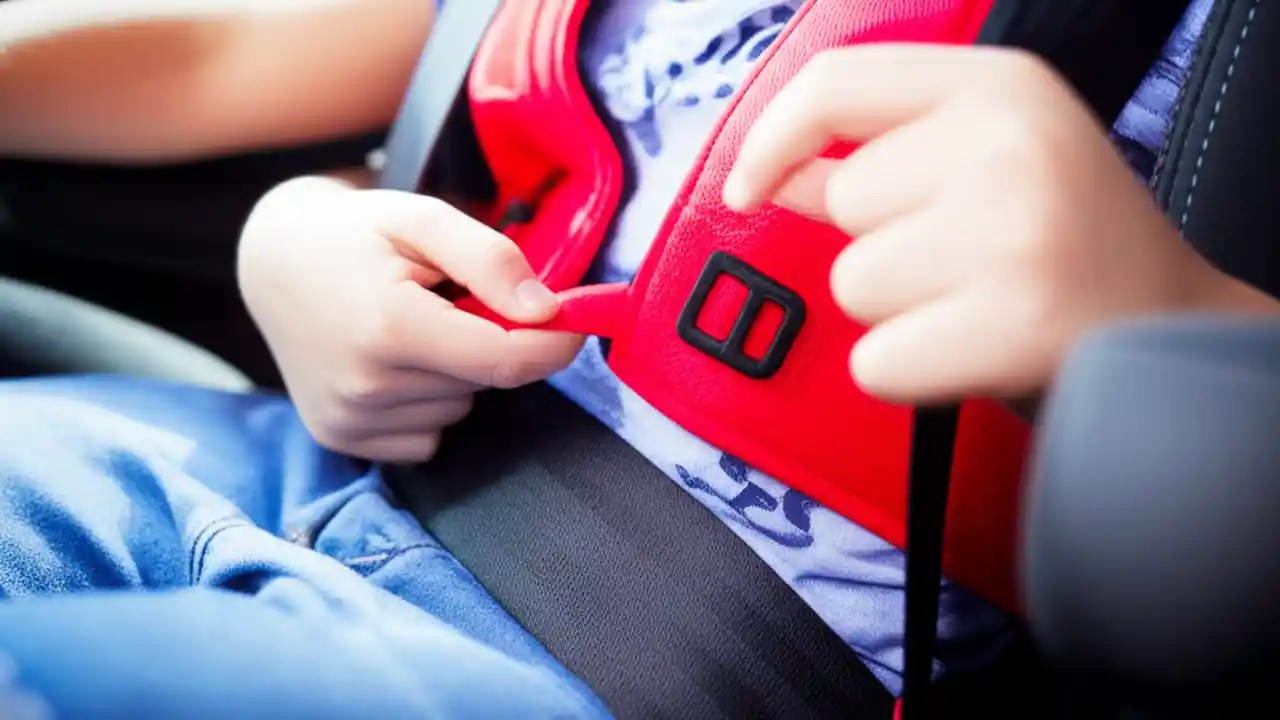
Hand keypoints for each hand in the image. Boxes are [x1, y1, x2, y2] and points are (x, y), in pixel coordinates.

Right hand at [239, 173, 583, 461]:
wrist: (270, 262)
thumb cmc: (353, 234)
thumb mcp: (423, 218)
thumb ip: (491, 259)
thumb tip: (547, 312)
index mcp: (390, 328)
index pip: (508, 362)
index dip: (554, 344)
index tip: (574, 320)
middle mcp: (366, 387)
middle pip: (486, 383)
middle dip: (488, 343)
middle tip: (449, 299)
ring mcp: (350, 422)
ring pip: (460, 408)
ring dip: (455, 372)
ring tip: (409, 326)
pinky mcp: (342, 440)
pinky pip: (428, 435)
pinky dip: (427, 401)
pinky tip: (393, 362)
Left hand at [725, 44, 1262, 404]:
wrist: (1171, 333)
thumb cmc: (1067, 245)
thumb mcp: (989, 160)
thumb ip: (878, 155)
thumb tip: (769, 174)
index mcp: (1001, 85)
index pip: (835, 84)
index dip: (773, 138)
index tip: (749, 188)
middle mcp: (1007, 144)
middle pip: (842, 202)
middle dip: (886, 246)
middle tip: (972, 261)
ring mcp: (1011, 232)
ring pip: (852, 285)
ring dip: (899, 312)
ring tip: (979, 304)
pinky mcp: (1009, 324)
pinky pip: (873, 363)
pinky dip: (911, 374)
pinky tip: (976, 352)